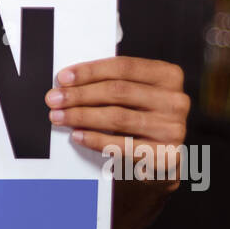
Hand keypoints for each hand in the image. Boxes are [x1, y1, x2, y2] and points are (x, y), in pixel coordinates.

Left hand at [45, 56, 188, 188]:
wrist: (159, 161)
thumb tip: (69, 81)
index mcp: (168, 76)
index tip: (63, 77)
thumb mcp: (134, 95)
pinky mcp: (165, 156)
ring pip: (118, 117)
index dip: (90, 71)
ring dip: (82, 116)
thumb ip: (111, 82)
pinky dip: (96, 139)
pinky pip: (123, 145)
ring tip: (59, 116)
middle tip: (54, 98)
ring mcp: (173, 129)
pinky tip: (78, 135)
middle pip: (118, 91)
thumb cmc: (140, 120)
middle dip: (80, 94)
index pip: (124, 67)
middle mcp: (175, 100)